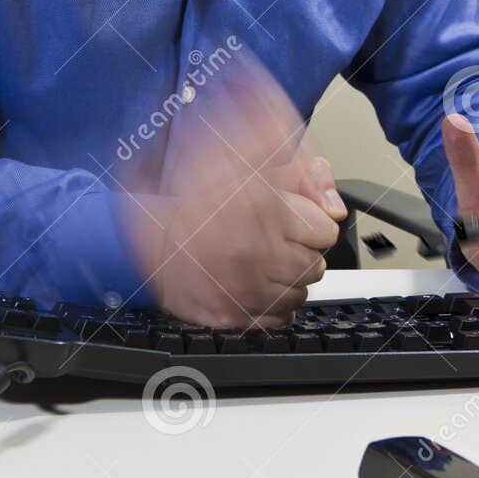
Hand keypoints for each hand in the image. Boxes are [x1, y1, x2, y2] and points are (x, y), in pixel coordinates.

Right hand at [125, 57, 342, 325]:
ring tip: (260, 260)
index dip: (310, 222)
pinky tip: (252, 283)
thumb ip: (296, 170)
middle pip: (315, 265)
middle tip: (273, 239)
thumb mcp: (242, 160)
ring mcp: (246, 288)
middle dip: (299, 250)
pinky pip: (278, 317)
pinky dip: (271, 303)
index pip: (325, 231)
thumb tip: (333, 203)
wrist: (145, 237)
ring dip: (287, 278)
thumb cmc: (190, 198)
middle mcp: (259, 253)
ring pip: (299, 293)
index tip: (293, 218)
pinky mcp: (233, 314)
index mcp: (265, 210)